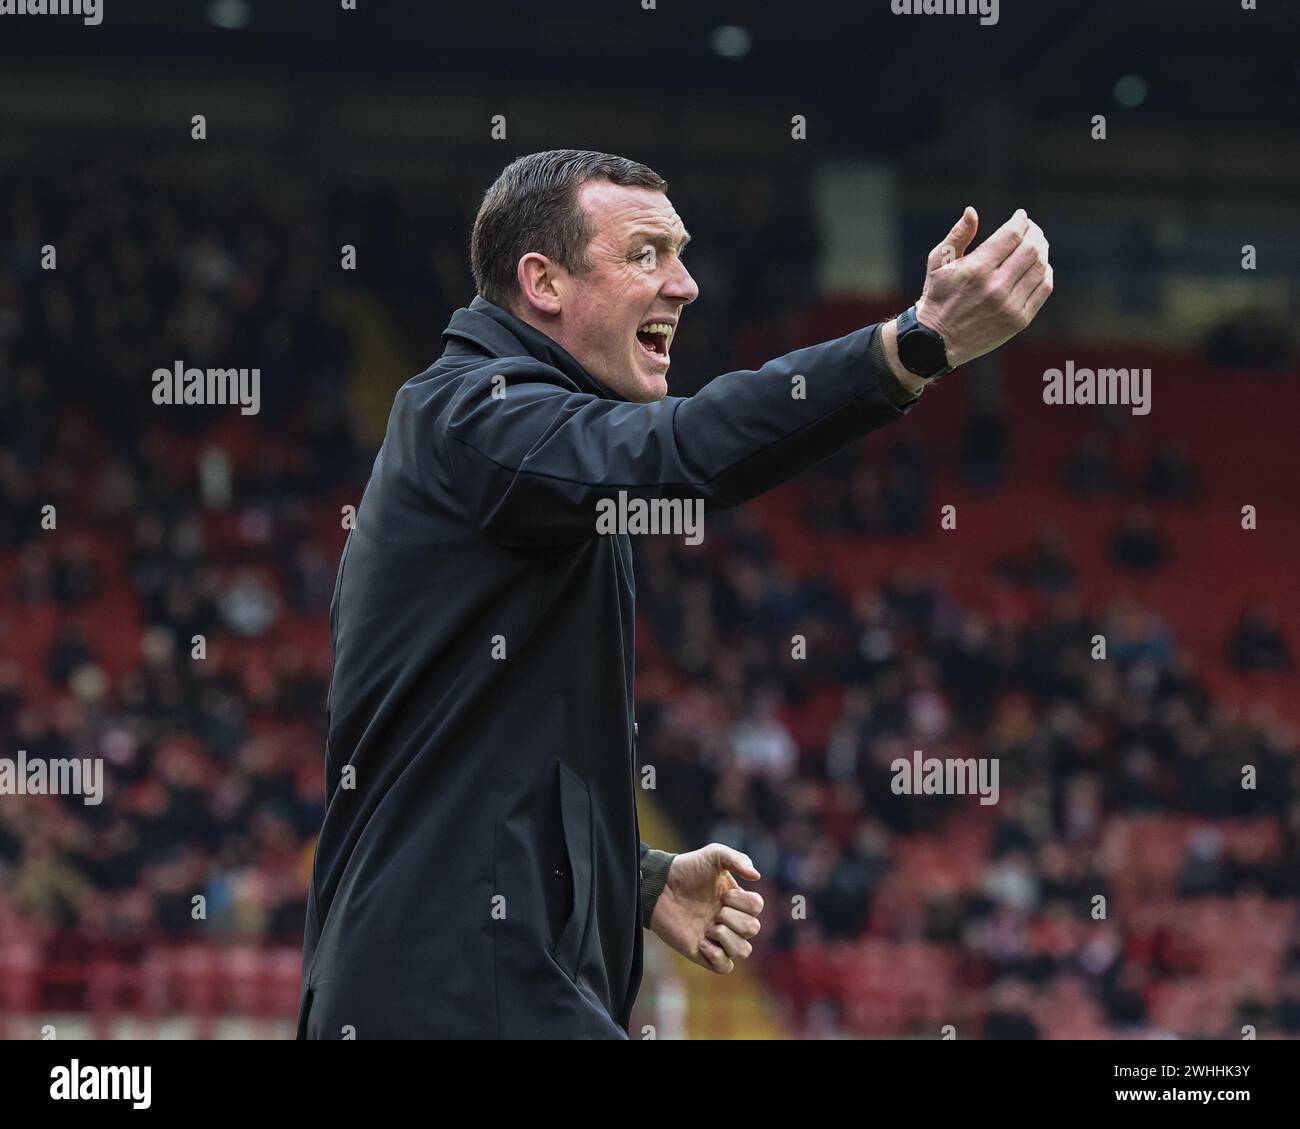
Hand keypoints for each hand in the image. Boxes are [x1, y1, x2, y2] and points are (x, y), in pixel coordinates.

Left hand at [648, 843, 763, 973]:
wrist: (660, 886)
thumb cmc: (687, 868)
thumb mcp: (714, 854)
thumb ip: (738, 859)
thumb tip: (757, 876)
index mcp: (736, 901)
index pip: (758, 908)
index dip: (743, 902)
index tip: (723, 894)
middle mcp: (730, 921)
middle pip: (753, 929)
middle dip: (733, 919)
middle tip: (714, 911)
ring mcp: (717, 938)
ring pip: (743, 952)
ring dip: (727, 939)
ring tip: (709, 929)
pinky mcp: (702, 953)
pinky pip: (725, 968)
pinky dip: (717, 956)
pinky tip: (702, 942)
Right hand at [912, 206, 1052, 369]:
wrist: (936, 341)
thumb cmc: (937, 296)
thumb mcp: (937, 263)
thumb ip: (957, 235)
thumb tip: (972, 211)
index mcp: (976, 269)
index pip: (1012, 235)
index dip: (1021, 221)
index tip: (1021, 216)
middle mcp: (995, 287)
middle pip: (1031, 249)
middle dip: (1034, 233)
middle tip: (1031, 229)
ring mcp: (1009, 305)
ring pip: (1040, 267)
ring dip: (1042, 251)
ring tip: (1036, 245)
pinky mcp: (1018, 320)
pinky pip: (1043, 289)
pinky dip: (1045, 273)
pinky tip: (1038, 266)